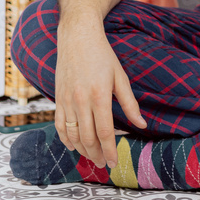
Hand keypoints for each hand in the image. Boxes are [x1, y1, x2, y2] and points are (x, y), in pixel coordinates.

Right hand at [54, 17, 146, 168]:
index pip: (105, 132)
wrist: (77, 36)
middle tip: (105, 164)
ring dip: (82, 150)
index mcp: (99, 95)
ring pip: (72, 135)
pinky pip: (59, 125)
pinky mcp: (57, 97)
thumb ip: (130, 103)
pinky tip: (73, 146)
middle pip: (88, 138)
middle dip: (97, 155)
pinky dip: (65, 139)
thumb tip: (141, 124)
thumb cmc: (102, 55)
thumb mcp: (120, 77)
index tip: (114, 163)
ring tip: (92, 157)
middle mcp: (81, 100)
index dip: (110, 150)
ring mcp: (67, 100)